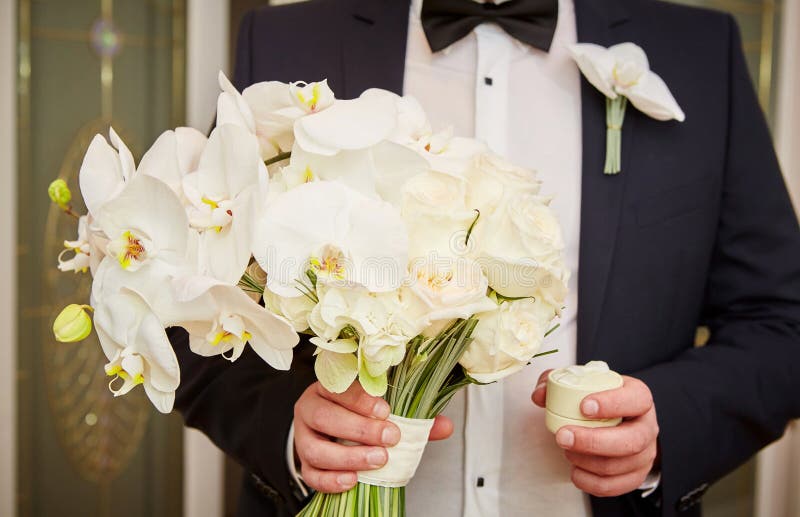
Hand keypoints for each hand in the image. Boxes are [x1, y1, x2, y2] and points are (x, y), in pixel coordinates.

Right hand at [294, 381, 453, 492]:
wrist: (330, 430)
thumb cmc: (358, 414)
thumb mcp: (382, 409)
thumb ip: (412, 417)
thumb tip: (445, 426)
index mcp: (329, 387)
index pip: (339, 387)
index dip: (361, 399)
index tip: (386, 411)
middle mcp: (310, 408)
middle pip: (324, 417)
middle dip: (359, 429)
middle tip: (389, 438)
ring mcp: (303, 437)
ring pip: (315, 448)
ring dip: (348, 457)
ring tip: (377, 460)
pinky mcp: (303, 462)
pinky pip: (311, 474)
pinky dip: (331, 480)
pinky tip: (353, 481)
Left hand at [532, 370, 659, 496]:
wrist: (613, 422)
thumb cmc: (596, 400)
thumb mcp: (579, 383)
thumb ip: (556, 382)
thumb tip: (540, 396)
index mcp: (639, 398)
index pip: (636, 399)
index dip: (612, 404)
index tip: (583, 407)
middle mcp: (647, 427)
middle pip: (631, 441)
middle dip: (593, 441)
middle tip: (563, 436)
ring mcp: (644, 454)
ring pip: (619, 465)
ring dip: (586, 461)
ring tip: (566, 450)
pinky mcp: (635, 475)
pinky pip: (615, 486)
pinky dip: (590, 482)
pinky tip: (575, 471)